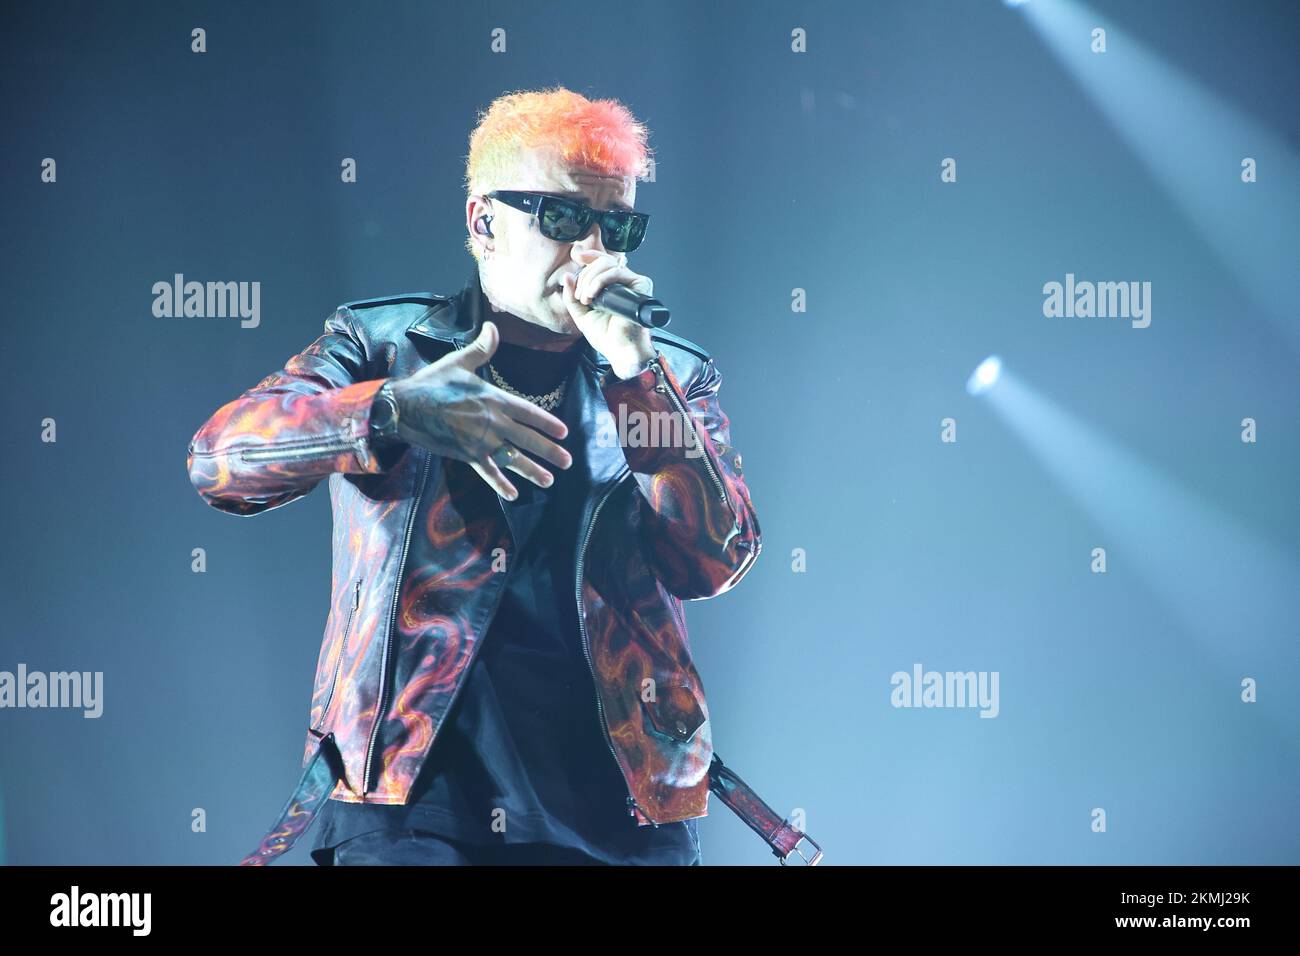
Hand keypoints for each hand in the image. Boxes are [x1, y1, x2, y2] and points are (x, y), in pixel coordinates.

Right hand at [388, 321, 572, 499]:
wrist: (405, 406)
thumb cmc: (432, 383)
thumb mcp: (459, 361)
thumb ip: (482, 348)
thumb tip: (493, 326)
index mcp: (493, 398)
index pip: (528, 412)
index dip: (547, 422)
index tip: (564, 432)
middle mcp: (491, 421)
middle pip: (527, 438)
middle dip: (549, 451)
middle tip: (567, 461)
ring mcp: (480, 440)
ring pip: (512, 458)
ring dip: (531, 470)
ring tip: (548, 480)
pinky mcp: (466, 454)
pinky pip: (487, 472)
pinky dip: (500, 484)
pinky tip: (513, 495)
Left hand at [562, 247, 655, 377]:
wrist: (619, 349)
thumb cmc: (605, 336)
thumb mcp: (581, 314)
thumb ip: (572, 297)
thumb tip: (567, 276)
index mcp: (611, 287)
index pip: (602, 262)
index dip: (590, 255)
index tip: (577, 256)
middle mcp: (623, 282)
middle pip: (602, 261)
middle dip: (585, 276)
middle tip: (581, 296)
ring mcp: (632, 283)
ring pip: (607, 264)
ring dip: (590, 279)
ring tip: (586, 297)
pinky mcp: (640, 284)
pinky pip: (616, 272)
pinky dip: (600, 280)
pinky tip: (592, 294)